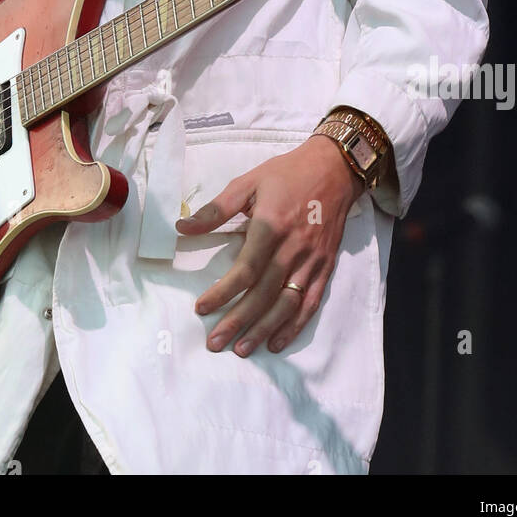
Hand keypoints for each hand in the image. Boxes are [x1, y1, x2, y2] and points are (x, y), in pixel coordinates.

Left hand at [175, 136, 364, 356]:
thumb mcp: (248, 182)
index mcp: (271, 225)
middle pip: (264, 294)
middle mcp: (293, 247)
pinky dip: (295, 326)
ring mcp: (312, 260)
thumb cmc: (286, 174)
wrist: (334, 168)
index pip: (246, 270)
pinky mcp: (326, 266)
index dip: (223, 293)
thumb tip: (183, 227)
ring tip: (242, 348)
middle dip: (238, 321)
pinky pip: (311, 302)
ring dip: (264, 330)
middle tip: (215, 343)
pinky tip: (277, 342)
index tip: (202, 308)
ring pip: (287, 304)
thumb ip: (217, 209)